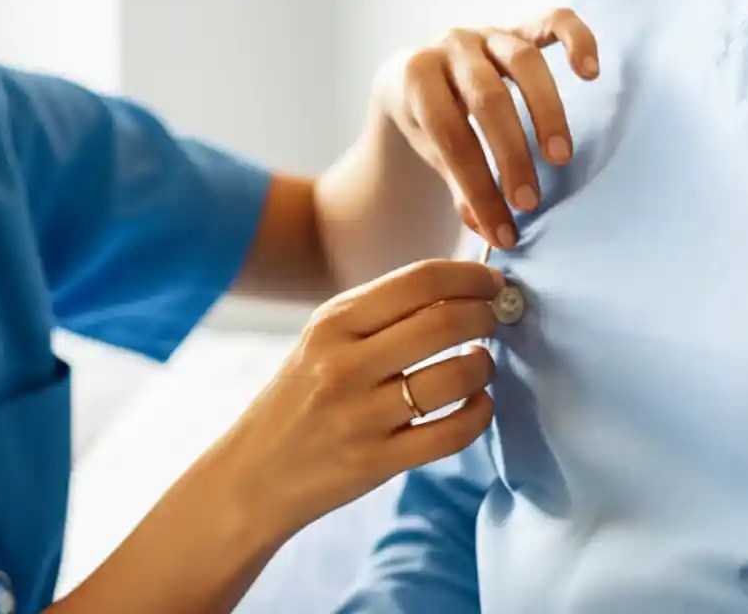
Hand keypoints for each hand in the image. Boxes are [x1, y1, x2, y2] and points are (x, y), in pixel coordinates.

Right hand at [214, 259, 502, 538]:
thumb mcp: (320, 341)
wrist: (255, 471)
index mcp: (330, 323)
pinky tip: (476, 403)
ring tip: (480, 363)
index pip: (419, 281)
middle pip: (445, 322)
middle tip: (493, 319)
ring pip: (456, 377)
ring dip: (485, 365)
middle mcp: (343, 365)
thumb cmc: (299, 397)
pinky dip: (479, 413)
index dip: (470, 276)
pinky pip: (453, 432)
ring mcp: (361, 416)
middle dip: (486, 315)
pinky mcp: (378, 461)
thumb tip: (459, 286)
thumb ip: (379, 313)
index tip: (490, 281)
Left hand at [374, 8, 599, 248]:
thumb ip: (458, 184)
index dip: (477, 188)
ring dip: (546, 112)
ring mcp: (485, 32)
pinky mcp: (517, 26)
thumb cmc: (424, 119)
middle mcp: (450, 47)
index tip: (503, 229)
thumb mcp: (428, 149)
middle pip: (487, 99)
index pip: (451, 138)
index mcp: (417, 79)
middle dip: (510, 155)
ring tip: (560, 158)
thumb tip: (491, 231)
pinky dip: (576, 39)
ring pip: (523, 62)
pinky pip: (552, 20)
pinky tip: (590, 73)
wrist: (410, 73)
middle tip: (530, 201)